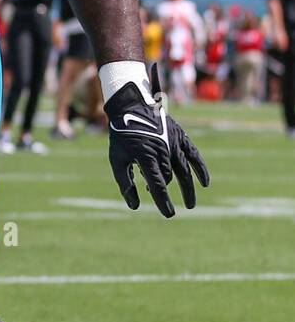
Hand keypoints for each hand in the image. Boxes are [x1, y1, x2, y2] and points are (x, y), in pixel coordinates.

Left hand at [105, 63, 209, 216]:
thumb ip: (125, 183)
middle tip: (169, 210)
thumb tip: (134, 206)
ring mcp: (174, 143)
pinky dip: (200, 169)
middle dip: (168, 194)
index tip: (169, 214)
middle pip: (169, 178)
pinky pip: (194, 156)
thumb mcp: (117, 159)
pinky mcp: (181, 137)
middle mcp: (163, 150)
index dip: (163, 201)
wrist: (132, 106)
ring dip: (188, 188)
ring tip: (191, 204)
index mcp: (146, 157)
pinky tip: (205, 183)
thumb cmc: (122, 135)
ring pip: (184, 171)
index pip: (157, 185)